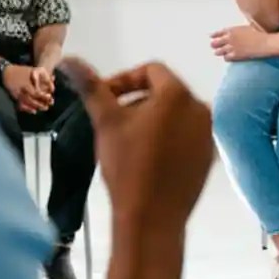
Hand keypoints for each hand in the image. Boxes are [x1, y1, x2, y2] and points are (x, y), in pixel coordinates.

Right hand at [2, 64, 52, 113]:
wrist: (6, 72)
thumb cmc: (21, 70)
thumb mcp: (33, 69)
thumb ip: (43, 75)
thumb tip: (53, 78)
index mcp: (27, 84)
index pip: (37, 93)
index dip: (44, 96)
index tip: (50, 97)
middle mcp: (22, 90)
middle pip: (33, 100)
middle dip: (41, 103)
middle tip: (49, 105)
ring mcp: (18, 95)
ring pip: (28, 104)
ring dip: (36, 107)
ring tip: (44, 108)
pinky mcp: (14, 98)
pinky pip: (21, 106)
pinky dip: (27, 109)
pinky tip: (34, 111)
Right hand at [61, 58, 214, 234]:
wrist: (152, 219)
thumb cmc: (128, 166)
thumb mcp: (106, 122)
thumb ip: (91, 87)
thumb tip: (69, 59)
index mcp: (178, 94)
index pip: (151, 70)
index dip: (123, 80)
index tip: (104, 99)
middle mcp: (201, 109)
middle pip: (164, 93)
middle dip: (137, 102)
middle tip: (113, 123)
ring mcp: (208, 136)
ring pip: (175, 116)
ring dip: (152, 121)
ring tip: (128, 142)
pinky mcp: (209, 159)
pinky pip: (186, 138)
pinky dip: (167, 140)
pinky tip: (148, 160)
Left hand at [210, 25, 270, 61]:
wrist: (265, 43)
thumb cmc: (259, 34)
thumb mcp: (247, 27)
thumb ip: (238, 30)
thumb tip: (234, 33)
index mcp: (232, 29)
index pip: (218, 33)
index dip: (214, 35)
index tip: (211, 37)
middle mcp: (229, 37)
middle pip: (215, 43)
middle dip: (214, 45)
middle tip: (214, 46)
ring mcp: (231, 47)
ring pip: (218, 51)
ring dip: (219, 52)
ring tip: (220, 53)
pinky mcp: (235, 55)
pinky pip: (226, 58)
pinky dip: (227, 57)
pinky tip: (229, 57)